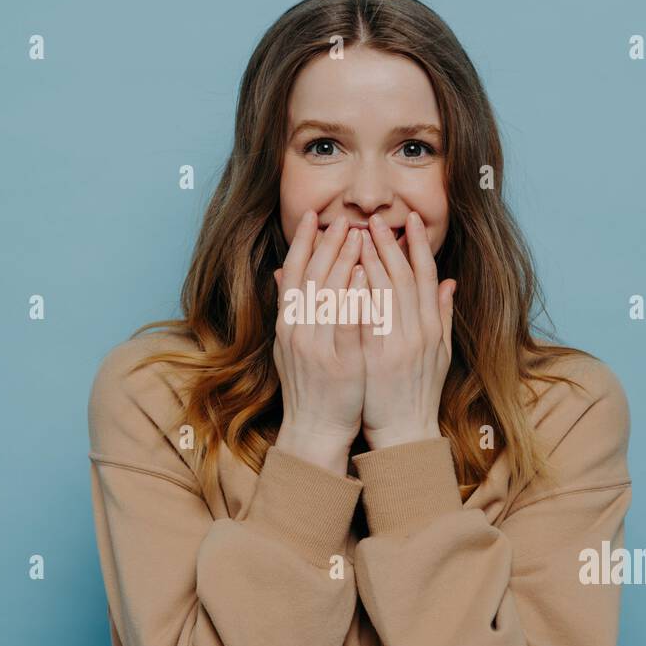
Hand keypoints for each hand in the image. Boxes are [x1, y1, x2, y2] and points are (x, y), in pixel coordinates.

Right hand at [272, 210, 365, 476]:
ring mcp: (316, 348)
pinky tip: (364, 277)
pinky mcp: (338, 364)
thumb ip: (289, 308)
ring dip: (343, 263)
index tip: (314, 216)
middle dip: (327, 244)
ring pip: (328, 296)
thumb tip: (281, 271)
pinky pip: (346, 326)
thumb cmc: (309, 385)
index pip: (293, 273)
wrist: (314, 429)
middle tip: (344, 219)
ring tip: (359, 236)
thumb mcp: (290, 344)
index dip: (302, 242)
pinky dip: (353, 299)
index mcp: (288, 324)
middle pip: (311, 278)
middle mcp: (297, 332)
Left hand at [355, 210, 455, 450]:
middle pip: (405, 278)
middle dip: (390, 245)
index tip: (409, 220)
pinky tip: (351, 274)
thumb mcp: (439, 352)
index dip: (418, 246)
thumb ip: (443, 315)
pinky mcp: (378, 360)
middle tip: (375, 220)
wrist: (406, 432)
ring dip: (372, 262)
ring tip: (358, 236)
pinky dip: (362, 295)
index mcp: (432, 328)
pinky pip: (369, 321)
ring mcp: (398, 346)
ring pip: (386, 294)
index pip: (427, 277)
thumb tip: (451, 282)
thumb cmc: (418, 391)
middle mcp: (419, 333)